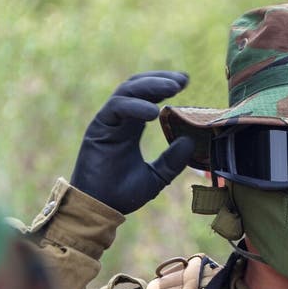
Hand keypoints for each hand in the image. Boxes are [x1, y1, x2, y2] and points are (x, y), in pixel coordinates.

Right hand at [70, 71, 194, 213]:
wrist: (100, 209)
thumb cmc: (122, 194)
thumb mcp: (156, 177)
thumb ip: (172, 160)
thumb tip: (189, 141)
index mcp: (130, 128)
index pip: (147, 97)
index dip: (164, 86)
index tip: (186, 81)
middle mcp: (118, 121)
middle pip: (137, 87)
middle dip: (160, 80)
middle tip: (183, 80)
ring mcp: (107, 122)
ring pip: (126, 92)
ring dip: (150, 86)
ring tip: (173, 88)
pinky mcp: (98, 128)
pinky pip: (116, 108)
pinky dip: (135, 105)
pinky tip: (153, 112)